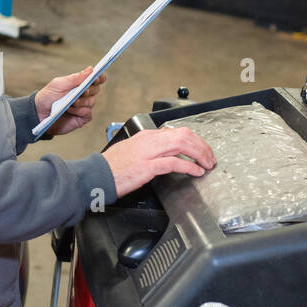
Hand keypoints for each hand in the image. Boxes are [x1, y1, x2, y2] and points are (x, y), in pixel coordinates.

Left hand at [35, 66, 106, 136]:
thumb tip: (90, 69)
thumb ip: (75, 78)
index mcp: (78, 84)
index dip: (99, 78)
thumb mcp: (59, 84)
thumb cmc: (47, 97)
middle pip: (96, 90)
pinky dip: (80, 111)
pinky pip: (88, 113)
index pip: (94, 79)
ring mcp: (83, 106)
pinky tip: (70, 110)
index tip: (98, 78)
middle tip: (82, 91)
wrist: (39, 114)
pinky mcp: (81, 118)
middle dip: (90, 90)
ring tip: (70, 103)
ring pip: (92, 102)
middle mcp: (83, 95)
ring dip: (82, 102)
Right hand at [101, 126, 215, 198]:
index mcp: (147, 136)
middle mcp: (149, 140)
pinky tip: (196, 172)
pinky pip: (174, 163)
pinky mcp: (147, 167)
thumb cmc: (112, 167)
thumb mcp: (132, 150)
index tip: (202, 151)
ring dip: (199, 154)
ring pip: (182, 145)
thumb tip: (166, 152)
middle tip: (210, 158)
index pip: (178, 132)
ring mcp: (148, 153)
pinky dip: (189, 167)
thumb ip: (149, 148)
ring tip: (207, 164)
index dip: (195, 141)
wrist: (96, 175)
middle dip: (202, 146)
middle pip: (184, 135)